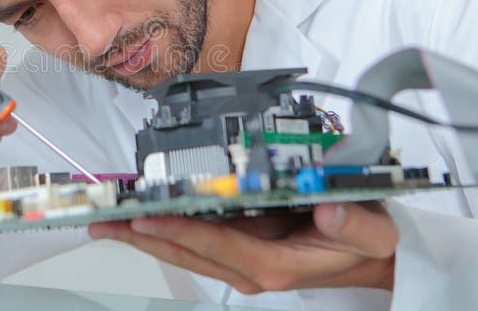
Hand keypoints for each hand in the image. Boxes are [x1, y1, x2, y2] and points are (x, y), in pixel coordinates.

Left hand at [89, 201, 397, 293]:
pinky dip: (165, 227)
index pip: (216, 245)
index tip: (145, 214)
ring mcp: (239, 259)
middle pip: (185, 251)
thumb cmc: (365, 244)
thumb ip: (354, 225)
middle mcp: (248, 266)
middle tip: (103, 220)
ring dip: (145, 233)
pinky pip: (192, 239)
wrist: (369, 258)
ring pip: (182, 248)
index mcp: (274, 264)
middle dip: (142, 235)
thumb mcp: (374, 234)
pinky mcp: (237, 247)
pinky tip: (143, 215)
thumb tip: (326, 212)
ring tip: (109, 219)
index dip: (178, 229)